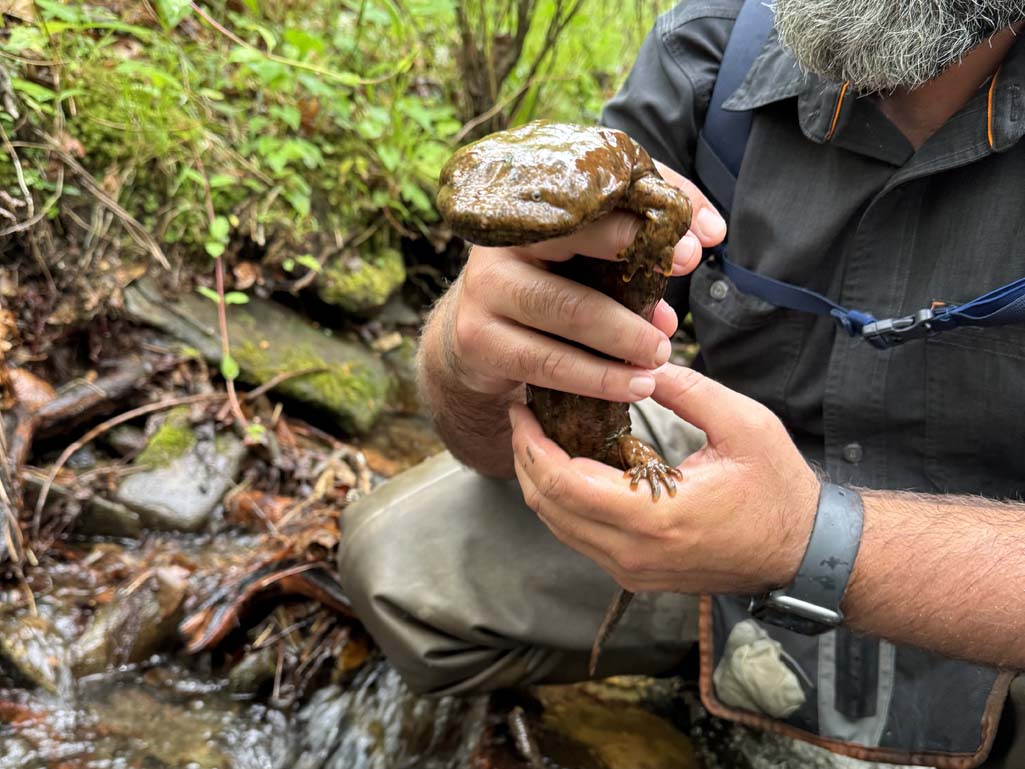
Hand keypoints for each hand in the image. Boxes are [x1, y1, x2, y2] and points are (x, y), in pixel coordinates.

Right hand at [439, 163, 726, 401]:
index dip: (644, 221)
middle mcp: (502, 238)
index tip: (692, 252)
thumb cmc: (551, 281)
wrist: (477, 335)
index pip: (591, 198)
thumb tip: (709, 232)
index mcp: (534, 203)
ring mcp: (484, 290)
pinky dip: (596, 378)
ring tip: (660, 358)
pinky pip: (547, 362)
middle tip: (676, 314)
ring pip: (566, 310)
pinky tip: (631, 387)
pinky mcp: (479, 339)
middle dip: (638, 278)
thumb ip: (646, 226)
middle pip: (574, 246)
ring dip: (623, 340)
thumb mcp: (591, 250)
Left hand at [508, 363, 820, 594]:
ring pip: (558, 527)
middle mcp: (634, 553)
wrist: (805, 552)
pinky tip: (570, 466)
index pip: (564, 484)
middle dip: (525, 459)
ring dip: (540, 481)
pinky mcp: (636, 574)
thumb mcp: (741, 424)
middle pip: (548, 507)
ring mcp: (633, 570)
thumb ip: (685, 389)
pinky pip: (580, 538)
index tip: (522, 409)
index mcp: (656, 517)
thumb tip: (636, 363)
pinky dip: (564, 503)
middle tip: (522, 417)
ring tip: (539, 436)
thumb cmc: (779, 488)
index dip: (532, 445)